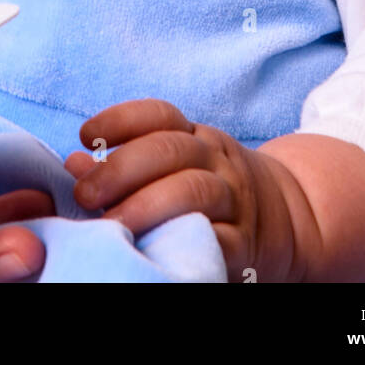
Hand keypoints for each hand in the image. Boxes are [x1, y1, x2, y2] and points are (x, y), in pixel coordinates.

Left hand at [63, 97, 297, 281]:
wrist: (291, 219)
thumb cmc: (214, 191)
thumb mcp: (178, 165)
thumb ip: (127, 162)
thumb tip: (73, 164)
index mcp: (197, 138)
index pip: (161, 115)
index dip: (121, 119)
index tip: (86, 135)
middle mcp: (217, 161)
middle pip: (170, 149)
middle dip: (122, 168)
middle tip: (86, 194)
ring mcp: (234, 201)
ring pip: (193, 189)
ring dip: (146, 204)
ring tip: (111, 226)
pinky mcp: (244, 244)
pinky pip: (216, 238)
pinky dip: (184, 240)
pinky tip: (153, 249)